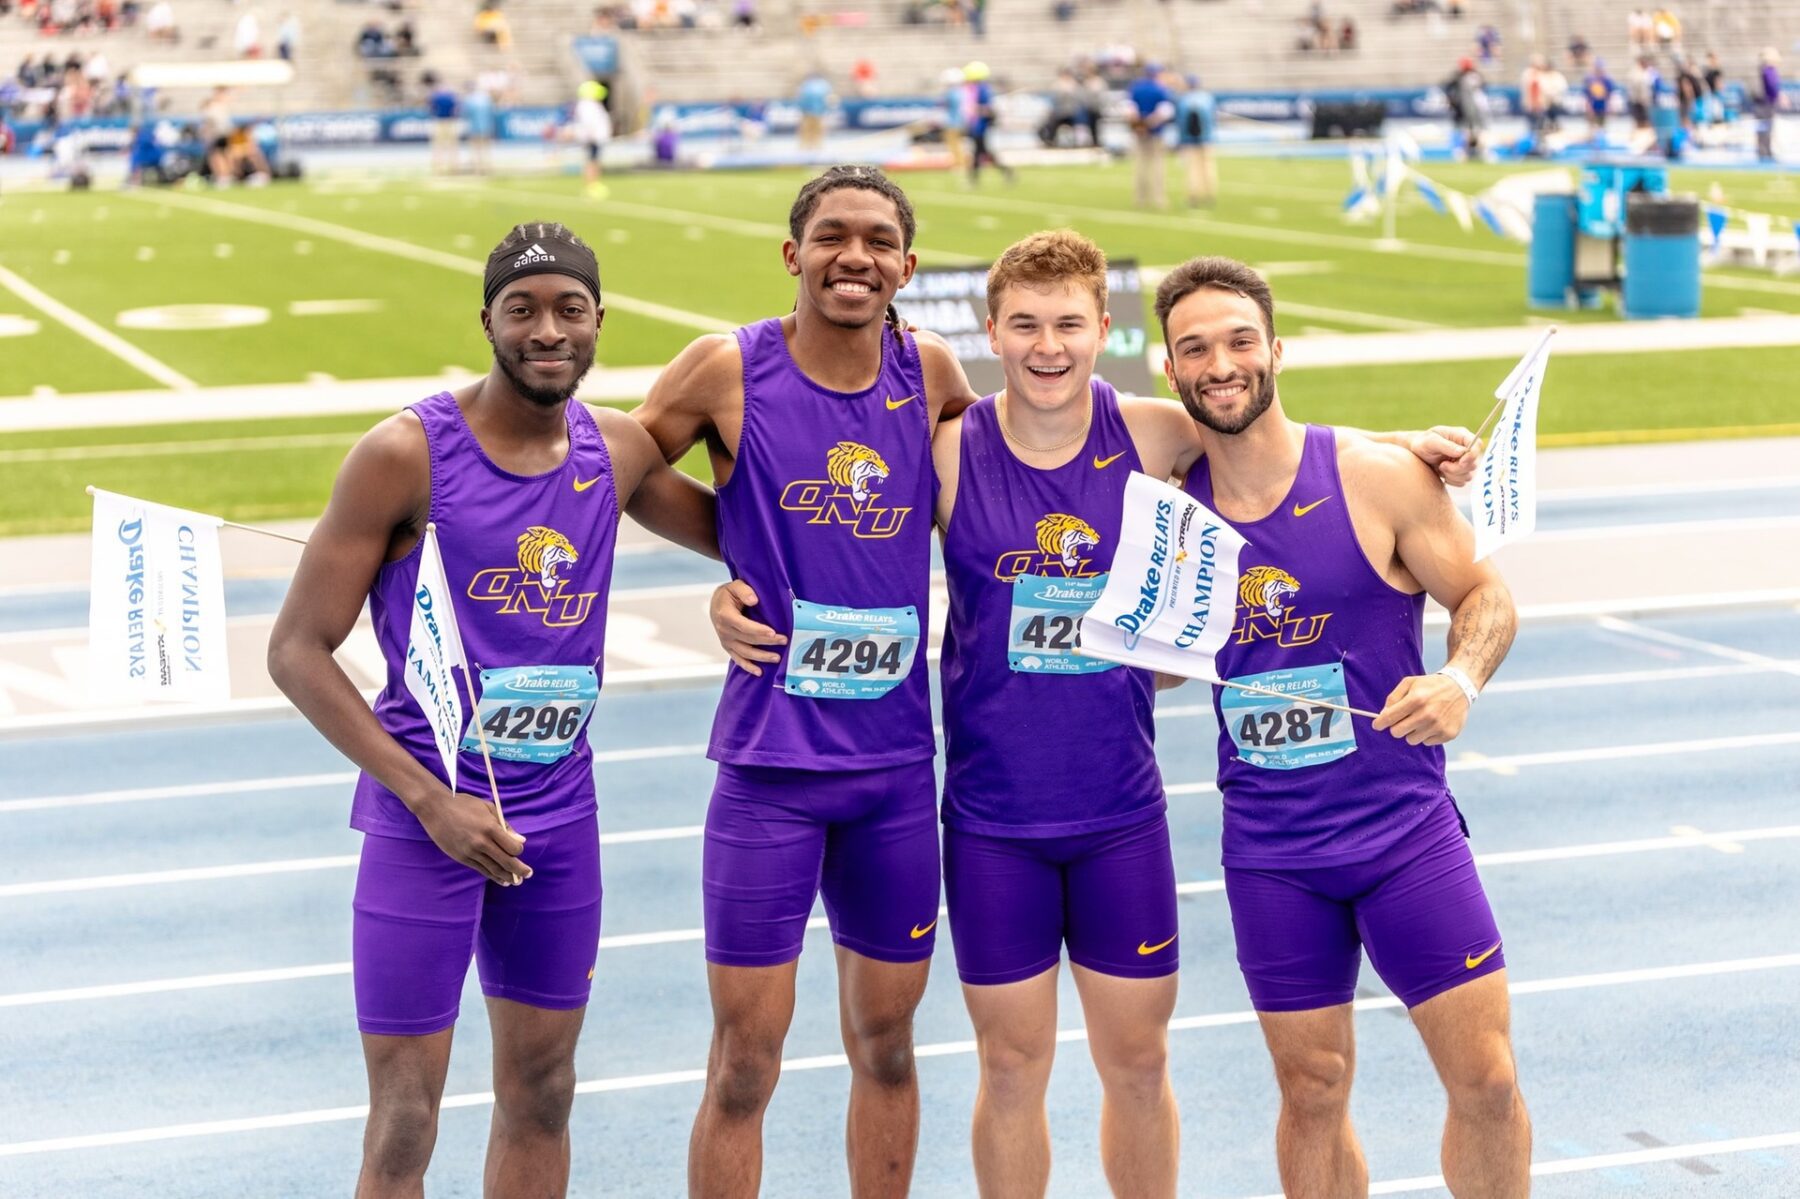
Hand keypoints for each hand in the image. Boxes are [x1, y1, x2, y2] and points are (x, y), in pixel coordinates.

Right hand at [416, 790, 531, 884]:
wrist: (435, 808)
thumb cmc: (464, 804)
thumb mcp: (488, 808)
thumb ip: (505, 825)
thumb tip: (520, 841)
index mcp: (490, 828)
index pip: (512, 847)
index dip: (518, 850)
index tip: (519, 849)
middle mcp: (481, 842)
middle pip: (505, 861)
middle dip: (519, 870)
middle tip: (528, 875)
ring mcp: (470, 852)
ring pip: (493, 869)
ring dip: (506, 877)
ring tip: (515, 882)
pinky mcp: (461, 857)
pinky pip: (480, 869)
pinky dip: (491, 875)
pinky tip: (500, 879)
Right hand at [711, 579, 785, 675]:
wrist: (717, 603)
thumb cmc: (729, 594)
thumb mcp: (735, 586)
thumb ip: (744, 591)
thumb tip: (754, 600)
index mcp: (725, 616)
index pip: (744, 626)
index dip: (758, 631)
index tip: (773, 633)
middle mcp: (724, 630)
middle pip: (748, 640)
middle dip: (767, 642)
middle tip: (784, 640)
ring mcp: (726, 641)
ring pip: (745, 652)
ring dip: (761, 656)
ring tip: (777, 658)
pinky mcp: (729, 647)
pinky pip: (738, 659)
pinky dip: (748, 667)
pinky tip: (759, 672)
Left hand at [1372, 673, 1470, 744]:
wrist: (1460, 687)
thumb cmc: (1430, 686)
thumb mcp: (1410, 683)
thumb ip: (1393, 698)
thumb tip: (1383, 714)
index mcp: (1416, 699)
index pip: (1390, 718)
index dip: (1380, 723)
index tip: (1377, 725)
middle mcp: (1427, 714)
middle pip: (1397, 732)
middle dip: (1396, 727)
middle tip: (1402, 720)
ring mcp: (1439, 726)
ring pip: (1411, 740)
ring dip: (1412, 732)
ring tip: (1421, 720)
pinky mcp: (1448, 734)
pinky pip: (1427, 742)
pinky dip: (1427, 735)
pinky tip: (1434, 723)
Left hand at [1409, 425, 1478, 486]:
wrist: (1415, 454)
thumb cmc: (1422, 443)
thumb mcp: (1430, 441)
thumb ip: (1446, 446)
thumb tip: (1462, 452)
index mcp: (1461, 436)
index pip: (1477, 444)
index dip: (1472, 455)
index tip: (1460, 461)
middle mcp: (1466, 448)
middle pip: (1474, 463)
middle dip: (1457, 468)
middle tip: (1442, 465)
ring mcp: (1464, 461)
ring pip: (1469, 474)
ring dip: (1453, 475)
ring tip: (1440, 467)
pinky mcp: (1460, 472)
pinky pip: (1463, 481)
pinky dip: (1452, 480)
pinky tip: (1442, 473)